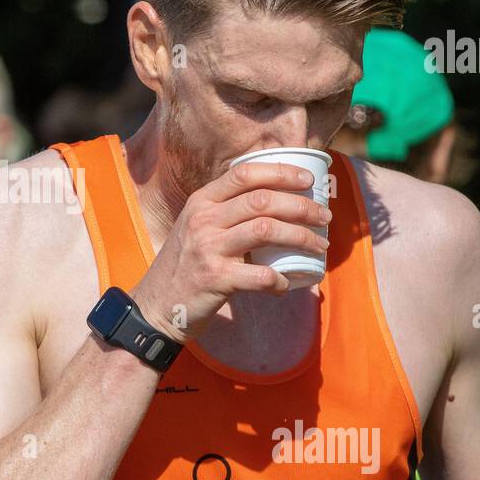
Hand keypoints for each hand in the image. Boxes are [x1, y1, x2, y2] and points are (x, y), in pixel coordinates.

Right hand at [131, 160, 330, 343]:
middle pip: (262, 200)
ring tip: (320, 246)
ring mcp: (208, 248)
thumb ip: (224, 212)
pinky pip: (260, 275)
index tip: (307, 180)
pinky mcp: (215, 279)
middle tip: (324, 217)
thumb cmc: (184, 266)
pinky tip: (286, 284)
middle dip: (302, 206)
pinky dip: (280, 279)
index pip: (244, 174)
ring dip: (301, 237)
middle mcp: (203, 220)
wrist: (156, 306)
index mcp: (201, 202)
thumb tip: (274, 201)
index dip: (280, 172)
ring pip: (266, 230)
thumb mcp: (196, 228)